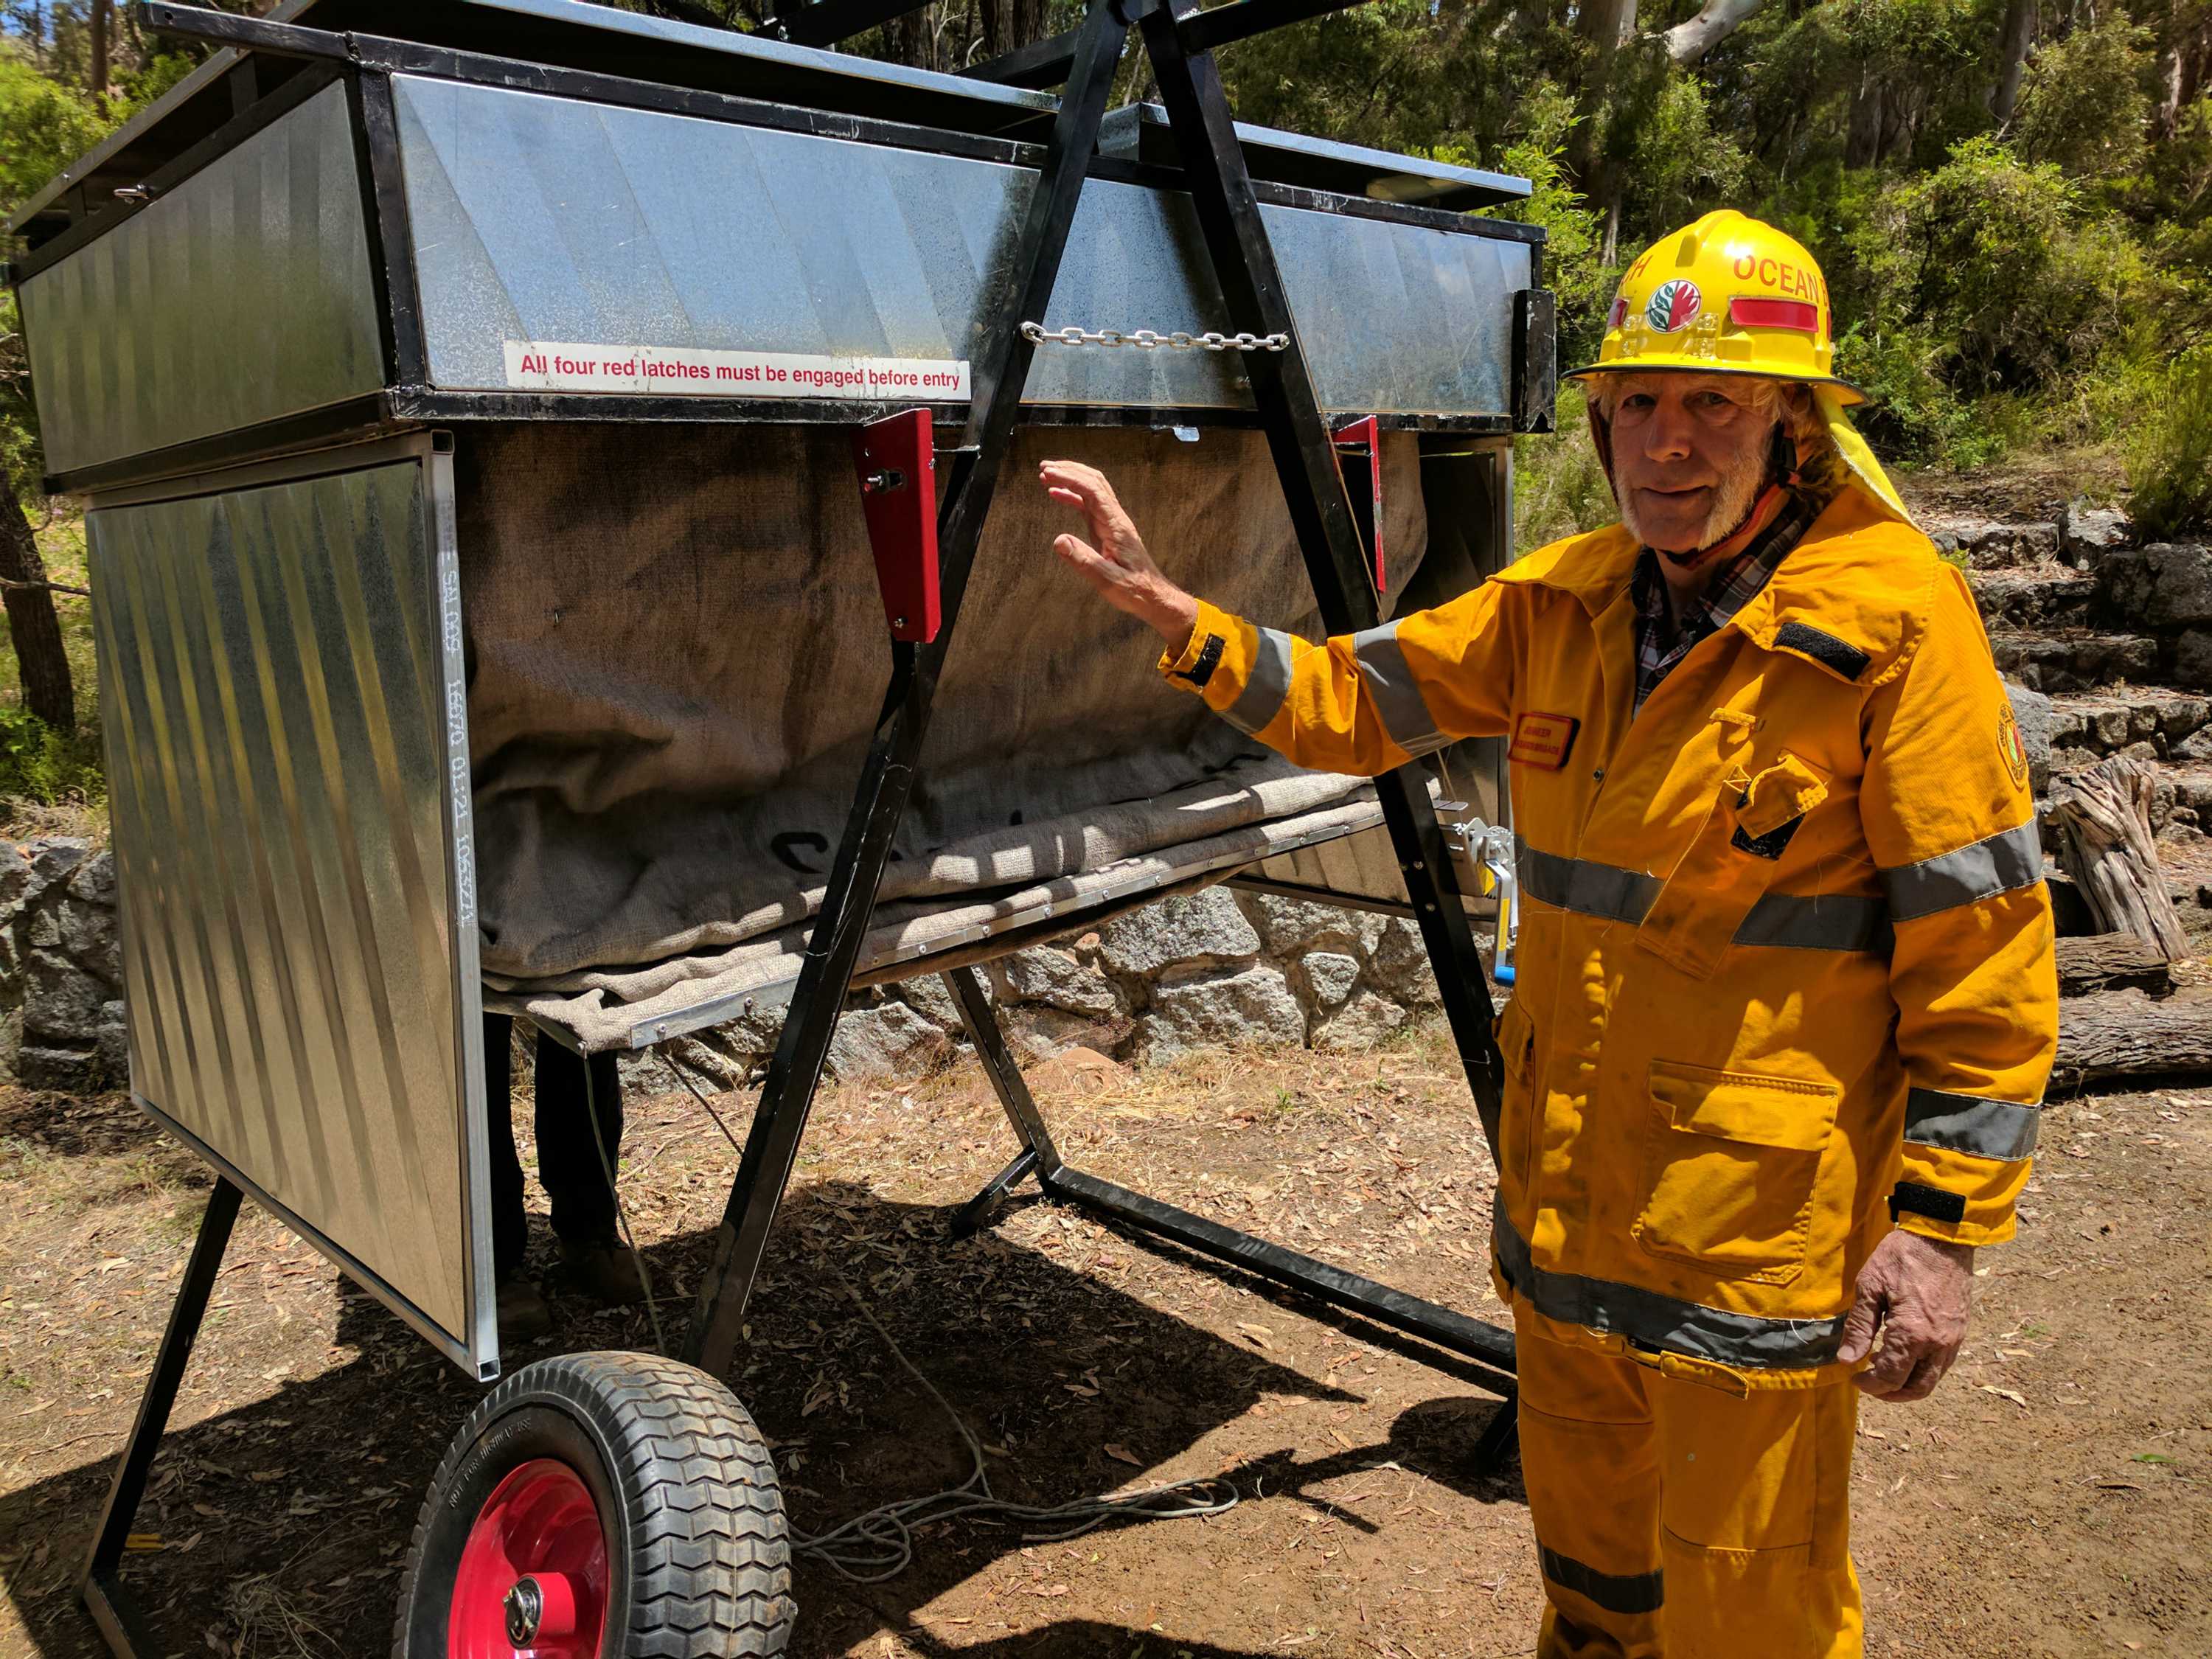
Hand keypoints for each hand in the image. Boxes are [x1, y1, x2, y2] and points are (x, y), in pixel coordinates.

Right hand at [1039, 459, 1198, 644]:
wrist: (1153, 595)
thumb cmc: (1135, 590)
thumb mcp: (1108, 580)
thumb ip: (1083, 561)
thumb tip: (1058, 541)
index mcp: (1116, 526)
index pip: (1093, 491)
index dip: (1070, 478)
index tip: (1049, 473)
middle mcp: (1115, 518)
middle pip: (1094, 482)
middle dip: (1069, 470)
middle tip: (1044, 466)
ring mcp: (1112, 522)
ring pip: (1092, 490)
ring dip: (1071, 479)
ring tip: (1046, 475)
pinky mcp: (1107, 529)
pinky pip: (1089, 505)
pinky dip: (1072, 496)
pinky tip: (1056, 494)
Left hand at [1836, 1229, 1973, 1402]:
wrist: (1942, 1237)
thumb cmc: (1901, 1257)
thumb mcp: (1870, 1287)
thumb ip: (1859, 1327)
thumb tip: (1846, 1359)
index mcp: (1913, 1335)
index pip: (1891, 1378)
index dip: (1870, 1384)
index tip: (1853, 1376)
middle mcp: (1938, 1344)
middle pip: (1917, 1388)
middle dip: (1890, 1393)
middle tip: (1869, 1383)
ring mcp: (1953, 1340)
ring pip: (1932, 1379)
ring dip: (1908, 1383)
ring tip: (1883, 1368)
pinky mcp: (1960, 1332)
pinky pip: (1942, 1364)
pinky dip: (1923, 1369)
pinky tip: (1904, 1354)